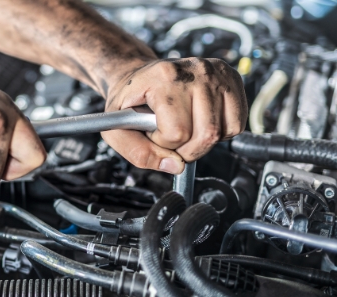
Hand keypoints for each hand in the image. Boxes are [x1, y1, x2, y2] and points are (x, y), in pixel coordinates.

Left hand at [102, 58, 247, 173]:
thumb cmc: (129, 102)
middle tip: (170, 137)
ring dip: (202, 141)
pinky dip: (220, 132)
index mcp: (164, 77)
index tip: (153, 132)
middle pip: (206, 134)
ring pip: (223, 132)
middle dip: (186, 149)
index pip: (177, 132)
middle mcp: (195, 71)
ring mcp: (217, 72)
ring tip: (184, 126)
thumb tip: (176, 166)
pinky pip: (237, 123)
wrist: (139, 77)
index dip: (163, 143)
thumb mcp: (117, 129)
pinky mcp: (232, 78)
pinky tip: (200, 121)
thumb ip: (138, 152)